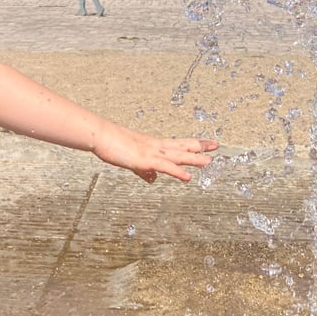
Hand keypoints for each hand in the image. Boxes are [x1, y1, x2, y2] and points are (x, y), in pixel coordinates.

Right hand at [92, 135, 217, 182]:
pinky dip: (176, 171)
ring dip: (193, 158)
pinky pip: (163, 166)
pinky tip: (187, 177)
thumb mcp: (132, 161)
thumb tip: (153, 179)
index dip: (193, 144)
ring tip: (209, 161)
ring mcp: (150, 152)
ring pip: (176, 155)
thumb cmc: (112, 145)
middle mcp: (155, 146)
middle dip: (199, 146)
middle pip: (181, 146)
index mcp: (153, 145)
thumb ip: (144, 171)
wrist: (100, 136)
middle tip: (216, 145)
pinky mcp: (143, 159)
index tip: (207, 143)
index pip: (178, 144)